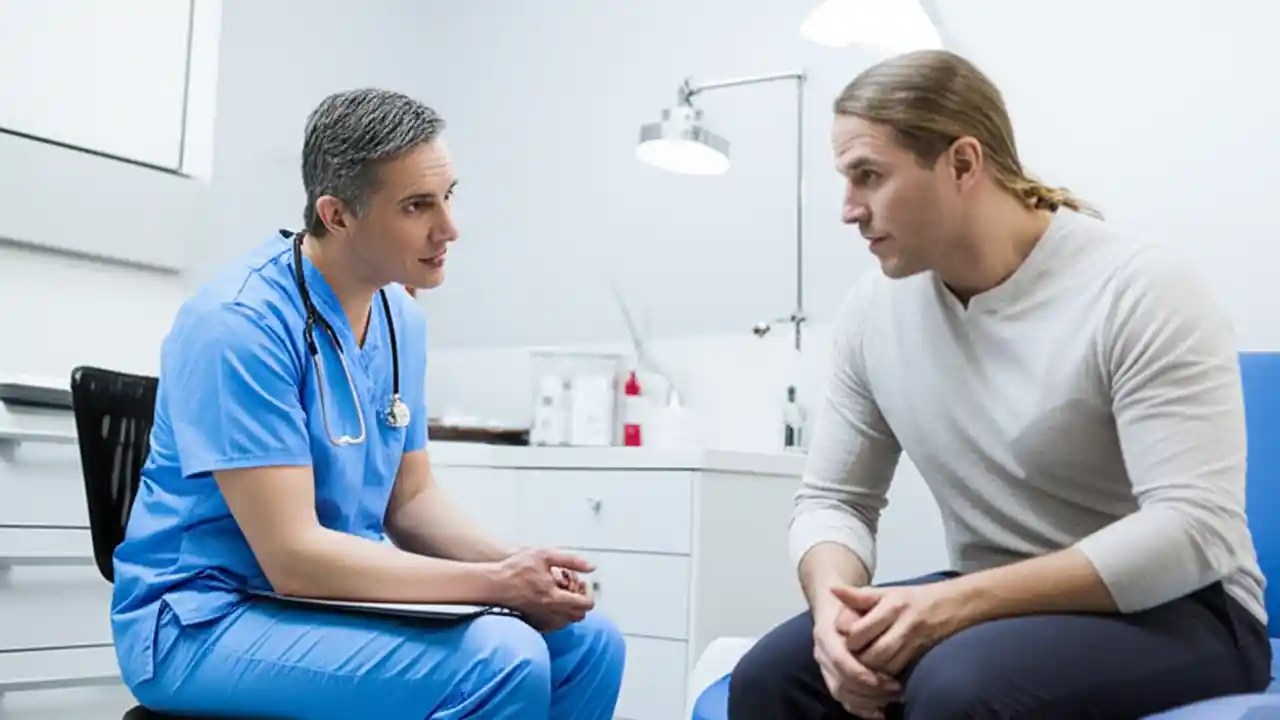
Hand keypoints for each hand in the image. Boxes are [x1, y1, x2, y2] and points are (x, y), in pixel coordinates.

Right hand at [495, 548, 594, 630]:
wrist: (493, 583)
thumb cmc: (516, 568)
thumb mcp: (545, 555)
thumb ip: (571, 560)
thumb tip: (592, 567)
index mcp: (554, 597)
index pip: (585, 605)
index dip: (589, 593)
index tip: (582, 582)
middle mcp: (549, 612)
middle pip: (579, 616)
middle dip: (582, 601)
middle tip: (575, 587)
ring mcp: (541, 619)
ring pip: (567, 622)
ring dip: (571, 609)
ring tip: (563, 592)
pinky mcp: (533, 621)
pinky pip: (554, 625)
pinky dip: (560, 615)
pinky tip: (553, 601)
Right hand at [812, 600, 901, 718]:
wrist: (835, 612)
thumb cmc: (851, 605)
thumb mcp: (855, 597)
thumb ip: (852, 595)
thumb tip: (837, 589)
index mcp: (825, 636)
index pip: (838, 660)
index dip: (859, 672)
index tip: (882, 679)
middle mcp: (821, 655)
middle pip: (840, 682)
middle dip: (868, 690)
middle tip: (895, 690)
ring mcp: (825, 669)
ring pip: (842, 694)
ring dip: (868, 701)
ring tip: (892, 698)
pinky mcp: (832, 679)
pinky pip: (844, 700)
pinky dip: (861, 709)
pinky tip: (879, 713)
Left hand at [833, 582, 969, 675]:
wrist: (951, 604)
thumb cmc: (913, 598)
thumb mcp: (885, 592)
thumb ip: (858, 595)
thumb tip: (832, 590)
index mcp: (891, 604)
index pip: (861, 629)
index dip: (849, 639)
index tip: (844, 639)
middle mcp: (903, 623)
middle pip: (873, 651)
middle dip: (858, 658)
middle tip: (850, 657)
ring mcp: (913, 640)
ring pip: (886, 664)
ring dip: (870, 669)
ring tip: (861, 665)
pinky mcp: (920, 653)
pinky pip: (897, 669)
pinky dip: (884, 673)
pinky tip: (877, 670)